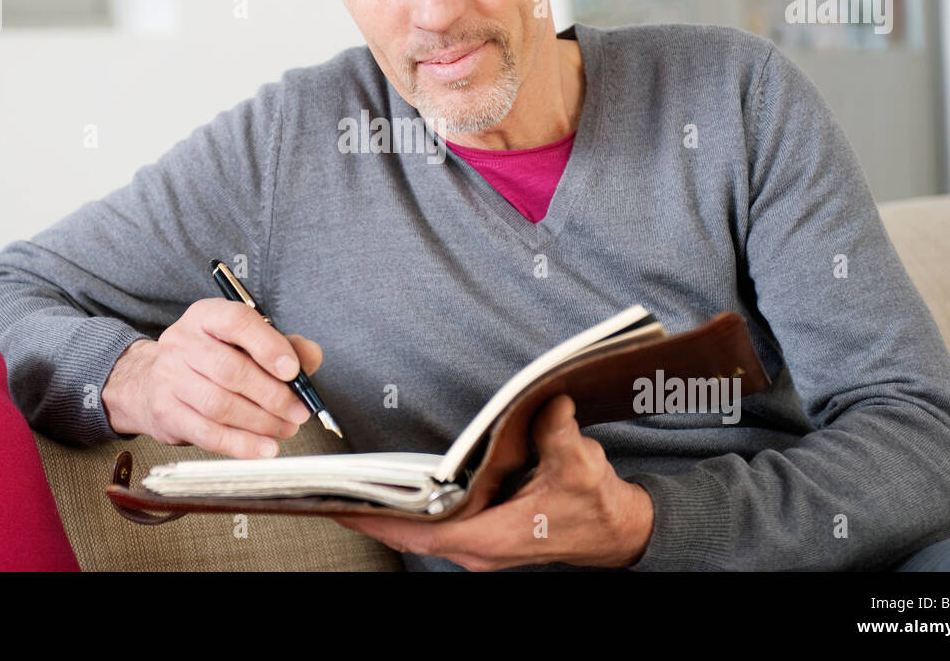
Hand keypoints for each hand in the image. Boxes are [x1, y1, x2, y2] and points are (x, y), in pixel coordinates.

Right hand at [101, 298, 322, 458]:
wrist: (151, 382)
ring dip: (260, 422)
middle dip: (272, 395)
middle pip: (231, 370)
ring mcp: (168, 377)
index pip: (237, 322)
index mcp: (206, 316)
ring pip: (220, 405)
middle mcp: (182, 342)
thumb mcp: (244, 342)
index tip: (293, 371)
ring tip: (285, 429)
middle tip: (299, 412)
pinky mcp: (165, 413)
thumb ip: (283, 345)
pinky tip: (263, 449)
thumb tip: (311, 356)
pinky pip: (208, 433)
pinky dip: (240, 445)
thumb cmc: (211, 359)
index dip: (268, 347)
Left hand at [330, 395, 653, 569]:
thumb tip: (546, 401)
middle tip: (329, 490)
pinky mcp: (486, 533)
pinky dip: (413, 507)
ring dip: (388, 511)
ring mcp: (480, 543)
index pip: (420, 532)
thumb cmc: (596, 508)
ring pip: (421, 530)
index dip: (379, 520)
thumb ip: (558, 434)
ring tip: (351, 485)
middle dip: (370, 513)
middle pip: (409, 533)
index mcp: (491, 538)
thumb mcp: (580, 467)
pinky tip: (398, 484)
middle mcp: (478, 547)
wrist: (620, 532)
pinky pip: (437, 522)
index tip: (341, 506)